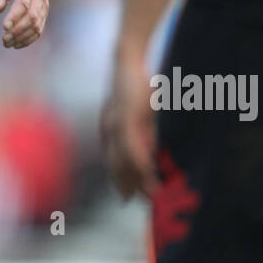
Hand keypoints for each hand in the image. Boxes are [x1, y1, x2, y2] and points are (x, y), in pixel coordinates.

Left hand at [0, 0, 47, 47]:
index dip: (14, 17)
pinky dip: (29, 39)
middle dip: (17, 31)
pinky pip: (39, 29)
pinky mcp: (44, 14)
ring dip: (22, 37)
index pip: (23, 3)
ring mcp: (44, 6)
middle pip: (32, 17)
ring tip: (7, 43)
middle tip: (4, 40)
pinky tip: (17, 44)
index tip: (4, 27)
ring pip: (37, 26)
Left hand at [100, 53, 157, 199]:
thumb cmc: (138, 84)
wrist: (128, 59)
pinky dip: (138, 161)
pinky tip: (147, 173)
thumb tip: (153, 149)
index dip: (119, 179)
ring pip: (122, 158)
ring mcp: (115, 123)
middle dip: (125, 185)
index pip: (113, 160)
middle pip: (114, 164)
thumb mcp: (142, 112)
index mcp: (110, 128)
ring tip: (150, 194)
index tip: (127, 198)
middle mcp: (109, 128)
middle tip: (134, 203)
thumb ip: (145, 131)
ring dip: (135, 179)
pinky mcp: (125, 117)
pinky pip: (131, 145)